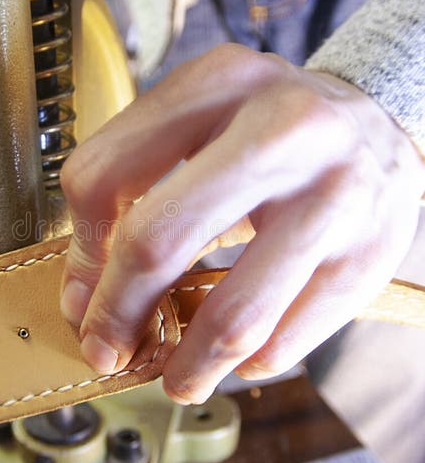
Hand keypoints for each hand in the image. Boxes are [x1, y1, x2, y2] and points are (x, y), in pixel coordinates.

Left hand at [60, 44, 424, 402]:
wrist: (383, 121)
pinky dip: (248, 361)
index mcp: (220, 83)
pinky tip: (239, 353)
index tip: (82, 293)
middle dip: (117, 314)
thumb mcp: (204, 118)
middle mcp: (282, 131)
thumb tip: (87, 293)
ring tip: (176, 378)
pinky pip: (287, 339)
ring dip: (188, 365)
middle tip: (106, 350)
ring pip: (233, 313)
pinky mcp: (369, 256)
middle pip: (159, 239)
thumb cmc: (275, 128)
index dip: (80, 251)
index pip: (104, 174)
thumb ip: (137, 185)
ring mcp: (333, 197)